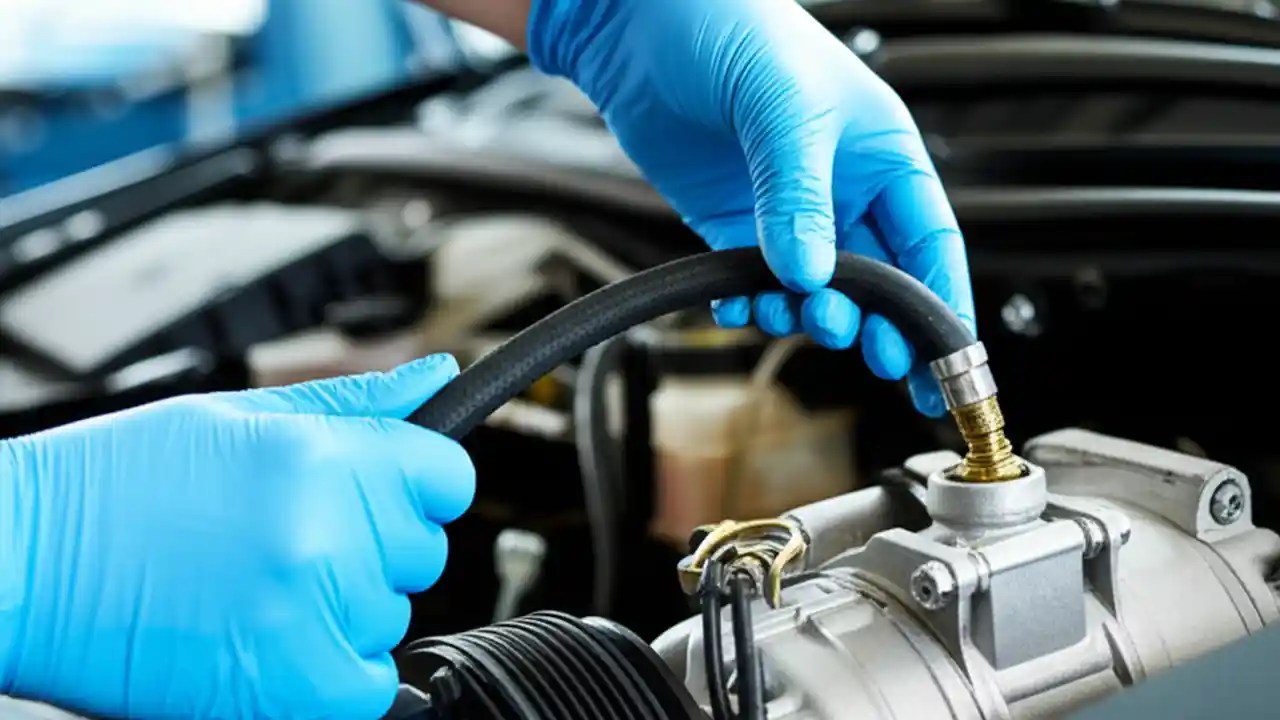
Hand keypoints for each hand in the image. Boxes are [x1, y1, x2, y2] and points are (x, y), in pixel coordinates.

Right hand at [0, 356, 473, 718]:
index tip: (391, 494)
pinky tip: (275, 638)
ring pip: (392, 615)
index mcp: (320, 456)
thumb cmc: (117, 483)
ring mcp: (311, 612)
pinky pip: (369, 684)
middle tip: (294, 540)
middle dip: (374, 545)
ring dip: (346, 607)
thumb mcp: (237, 415)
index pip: (449, 477)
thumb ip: (354, 405)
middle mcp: (327, 531)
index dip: (422, 484)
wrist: (22, 561)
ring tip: (261, 584)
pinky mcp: (290, 687)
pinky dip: (336, 671)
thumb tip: (436, 377)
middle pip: (423, 549)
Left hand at [529, 0, 974, 415]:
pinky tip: (743, 306)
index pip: (930, 242)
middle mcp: (842, 185)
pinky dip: (752, 302)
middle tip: (880, 361)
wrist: (637, 19)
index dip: (942, 303)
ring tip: (801, 320)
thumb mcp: (784, 107)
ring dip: (812, 315)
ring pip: (818, 288)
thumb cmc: (731, 23)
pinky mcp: (731, 222)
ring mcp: (787, 208)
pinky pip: (755, 280)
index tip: (947, 360)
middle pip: (879, 278)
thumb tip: (812, 275)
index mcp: (882, 152)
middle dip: (882, 323)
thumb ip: (800, 194)